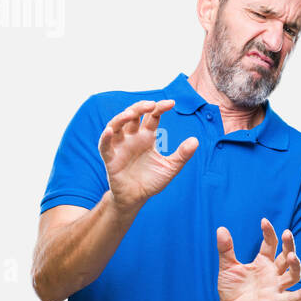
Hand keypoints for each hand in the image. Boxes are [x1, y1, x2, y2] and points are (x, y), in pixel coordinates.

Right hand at [98, 100, 198, 215]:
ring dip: (122, 118)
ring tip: (132, 113)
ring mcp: (120, 145)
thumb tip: (196, 141)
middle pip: (133, 116)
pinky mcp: (110, 157)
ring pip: (117, 125)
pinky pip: (105, 145)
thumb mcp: (170, 168)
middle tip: (151, 104)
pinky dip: (106, 137)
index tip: (171, 103)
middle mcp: (132, 137)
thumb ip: (182, 155)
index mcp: (147, 137)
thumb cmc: (151, 180)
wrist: (137, 197)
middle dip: (141, 108)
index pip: (152, 117)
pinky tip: (111, 131)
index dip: (159, 108)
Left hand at [216, 219, 300, 300]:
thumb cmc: (231, 288)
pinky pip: (291, 297)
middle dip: (288, 245)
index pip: (270, 244)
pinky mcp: (274, 300)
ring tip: (291, 256)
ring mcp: (275, 286)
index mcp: (262, 262)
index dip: (269, 233)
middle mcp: (272, 273)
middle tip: (287, 233)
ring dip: (295, 265)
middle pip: (285, 257)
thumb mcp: (227, 266)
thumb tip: (221, 229)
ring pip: (292, 275)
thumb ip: (226, 249)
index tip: (264, 221)